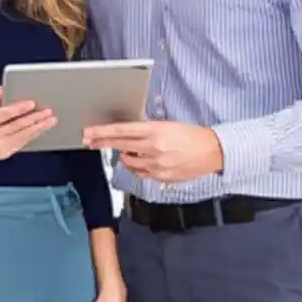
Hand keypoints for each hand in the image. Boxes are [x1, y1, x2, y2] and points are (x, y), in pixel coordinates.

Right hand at [0, 87, 55, 159]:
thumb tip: (4, 89)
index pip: (5, 114)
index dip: (19, 108)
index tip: (32, 103)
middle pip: (17, 126)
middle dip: (35, 119)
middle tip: (48, 112)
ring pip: (22, 137)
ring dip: (38, 129)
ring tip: (50, 121)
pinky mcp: (2, 154)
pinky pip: (20, 144)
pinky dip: (31, 137)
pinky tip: (40, 130)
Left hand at [83, 120, 223, 182]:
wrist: (212, 152)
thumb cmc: (191, 135)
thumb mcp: (167, 125)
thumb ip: (145, 129)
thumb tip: (124, 132)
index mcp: (155, 131)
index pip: (121, 130)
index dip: (102, 131)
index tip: (89, 132)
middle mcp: (153, 148)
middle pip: (119, 145)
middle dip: (102, 143)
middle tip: (89, 141)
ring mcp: (156, 165)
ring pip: (127, 162)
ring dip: (123, 155)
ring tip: (130, 150)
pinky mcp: (160, 177)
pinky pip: (139, 173)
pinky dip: (136, 167)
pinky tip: (141, 161)